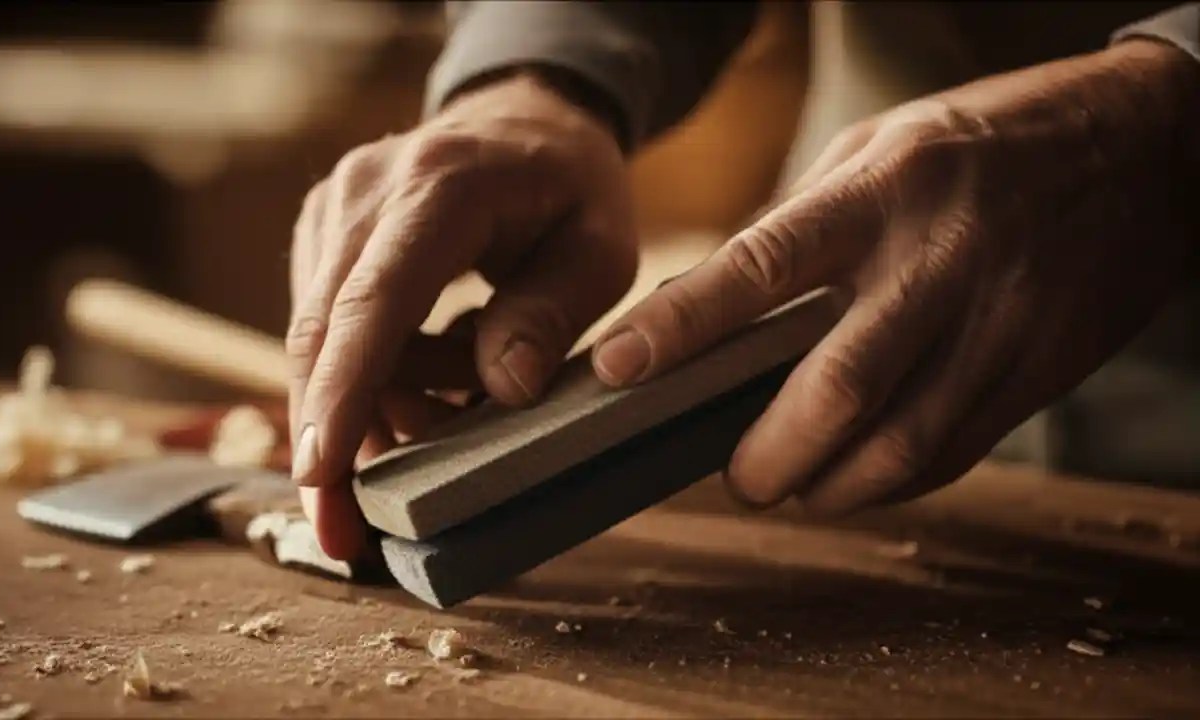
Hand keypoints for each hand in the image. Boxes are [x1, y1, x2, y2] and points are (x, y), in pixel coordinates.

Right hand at [288, 73, 636, 559]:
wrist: (525, 117)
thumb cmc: (572, 186)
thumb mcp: (600, 248)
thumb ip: (551, 313)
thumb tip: (502, 391)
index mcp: (440, 187)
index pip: (376, 300)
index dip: (346, 392)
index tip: (321, 473)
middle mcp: (364, 189)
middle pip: (321, 330)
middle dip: (326, 439)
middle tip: (345, 534)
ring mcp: (333, 208)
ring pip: (316, 339)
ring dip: (369, 408)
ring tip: (448, 424)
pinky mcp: (323, 233)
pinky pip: (326, 327)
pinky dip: (367, 380)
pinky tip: (428, 393)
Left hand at [593, 40, 1198, 515]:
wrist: (1140, 151)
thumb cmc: (980, 147)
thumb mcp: (876, 152)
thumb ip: (793, 230)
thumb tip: (698, 310)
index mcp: (881, 190)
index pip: (763, 265)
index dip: (683, 324)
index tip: (619, 366)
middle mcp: (936, 260)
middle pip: (835, 387)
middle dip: (768, 454)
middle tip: (736, 474)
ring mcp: (995, 321)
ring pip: (899, 444)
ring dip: (827, 486)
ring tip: (789, 485)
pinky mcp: (1036, 372)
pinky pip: (951, 453)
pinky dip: (890, 481)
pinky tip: (856, 476)